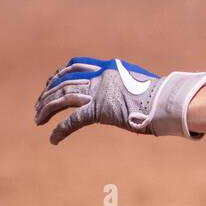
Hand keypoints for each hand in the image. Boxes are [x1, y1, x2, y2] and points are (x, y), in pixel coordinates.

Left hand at [34, 57, 205, 145]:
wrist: (168, 101)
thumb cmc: (162, 96)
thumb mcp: (141, 84)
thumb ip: (129, 86)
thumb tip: (132, 95)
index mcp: (109, 68)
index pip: (75, 66)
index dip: (59, 75)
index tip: (51, 83)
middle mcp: (100, 77)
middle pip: (64, 82)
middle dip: (47, 94)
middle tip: (38, 106)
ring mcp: (99, 93)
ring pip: (63, 98)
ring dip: (46, 109)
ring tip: (37, 120)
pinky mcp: (99, 110)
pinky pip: (73, 121)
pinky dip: (60, 130)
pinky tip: (53, 139)